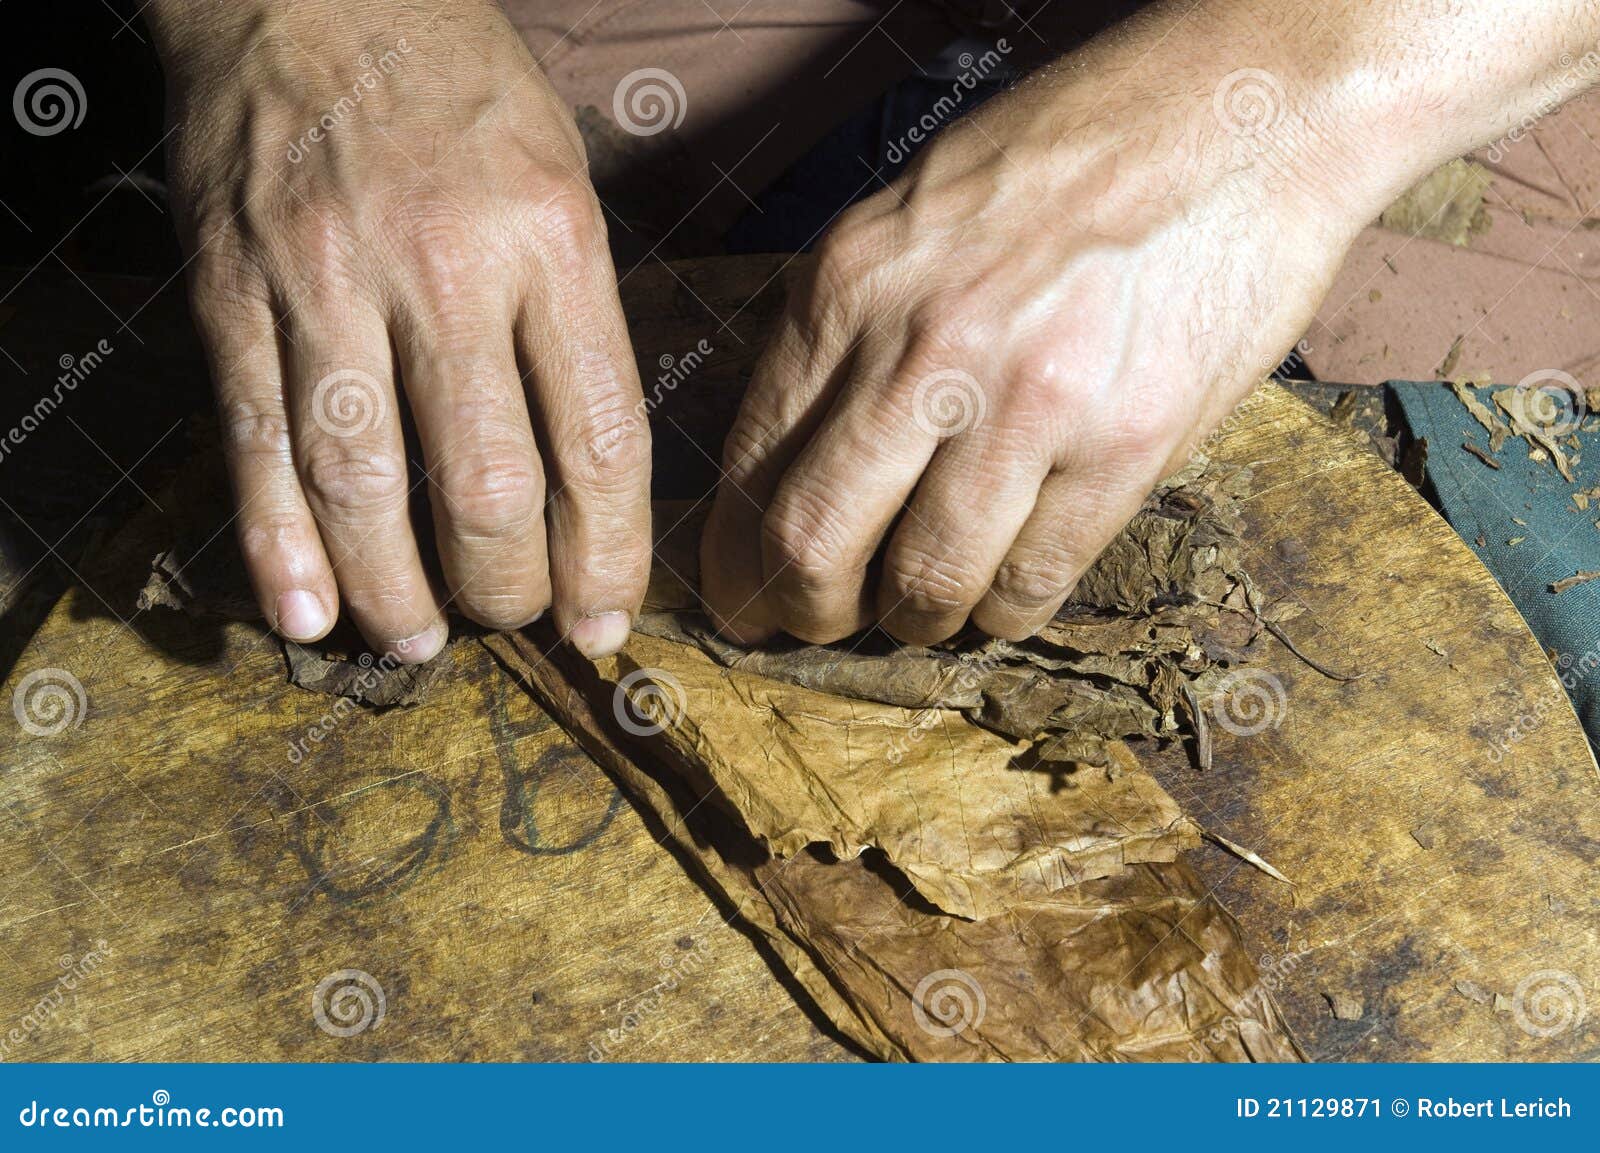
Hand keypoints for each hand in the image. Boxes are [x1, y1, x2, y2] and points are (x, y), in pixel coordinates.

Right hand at [151, 0, 648, 660]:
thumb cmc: (458, 87)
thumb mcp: (564, 181)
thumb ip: (578, 322)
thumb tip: (590, 481)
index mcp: (552, 240)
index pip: (599, 444)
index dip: (608, 559)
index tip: (604, 621)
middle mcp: (445, 269)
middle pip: (487, 490)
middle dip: (507, 590)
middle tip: (512, 618)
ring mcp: (327, 284)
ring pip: (365, 489)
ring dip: (396, 596)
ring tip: (416, 644)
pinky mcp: (234, 295)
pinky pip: (256, 448)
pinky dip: (279, 549)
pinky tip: (307, 615)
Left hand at [701, 0, 1599, 648]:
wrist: (1246, 114)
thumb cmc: (1076, 156)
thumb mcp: (912, 217)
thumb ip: (846, 333)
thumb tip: (793, 457)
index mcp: (851, 285)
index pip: (753, 462)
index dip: (733, 556)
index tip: (740, 594)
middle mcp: (926, 349)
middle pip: (813, 544)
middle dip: (800, 612)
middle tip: (813, 626)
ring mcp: (1030, 402)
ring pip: (925, 583)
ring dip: (913, 619)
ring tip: (924, 607)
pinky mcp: (1129, 444)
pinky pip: (1034, 583)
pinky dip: (1004, 611)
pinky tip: (1003, 591)